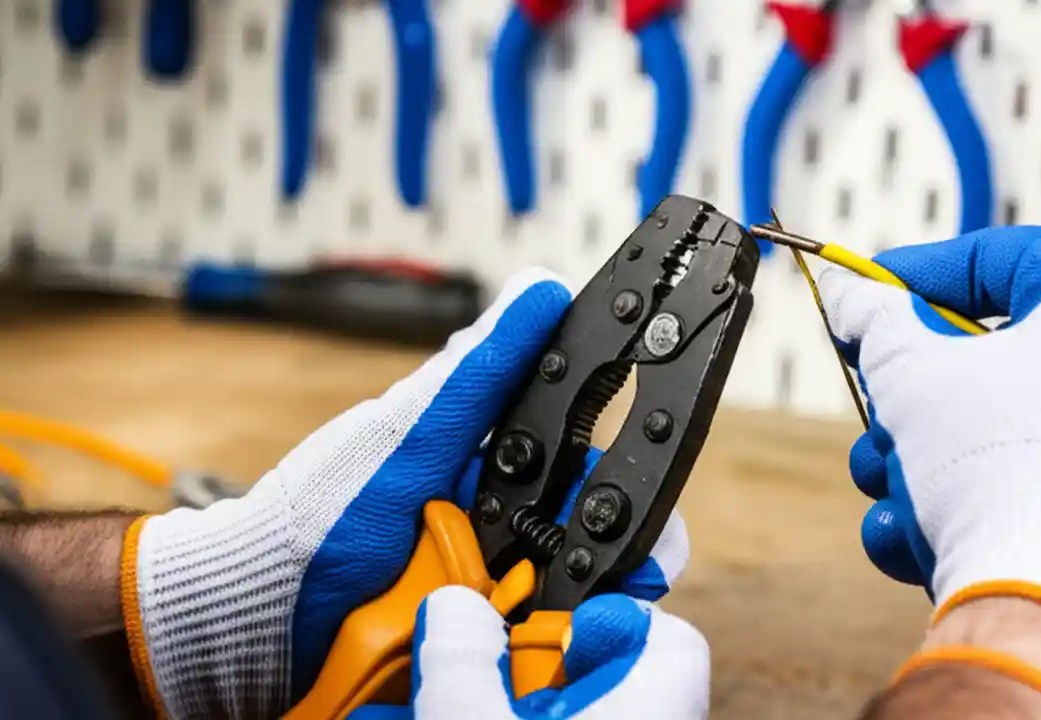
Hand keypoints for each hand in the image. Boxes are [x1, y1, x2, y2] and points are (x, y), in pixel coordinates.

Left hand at [121, 269, 688, 718]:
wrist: (262, 617)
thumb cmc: (319, 515)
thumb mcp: (405, 434)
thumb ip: (476, 371)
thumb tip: (540, 291)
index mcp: (492, 459)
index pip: (587, 457)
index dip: (626, 471)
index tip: (644, 481)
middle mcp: (503, 520)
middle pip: (599, 528)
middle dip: (622, 543)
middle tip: (634, 562)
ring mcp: (495, 582)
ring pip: (583, 586)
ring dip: (595, 593)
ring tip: (598, 601)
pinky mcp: (484, 638)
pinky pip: (546, 637)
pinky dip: (560, 636)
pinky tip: (560, 635)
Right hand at [817, 226, 1040, 702]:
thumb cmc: (1000, 468)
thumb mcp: (912, 371)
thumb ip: (874, 317)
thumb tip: (852, 294)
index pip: (1009, 258)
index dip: (921, 272)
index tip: (866, 296)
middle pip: (1002, 359)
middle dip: (914, 397)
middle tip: (876, 413)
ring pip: (1009, 436)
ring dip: (925, 462)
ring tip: (888, 489)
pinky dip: (974, 510)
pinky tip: (917, 541)